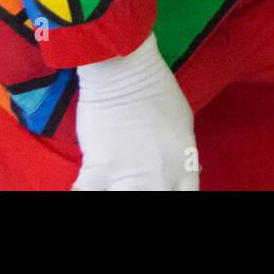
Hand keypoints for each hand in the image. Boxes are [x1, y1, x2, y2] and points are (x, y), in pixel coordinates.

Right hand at [73, 33, 197, 190]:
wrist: (124, 70)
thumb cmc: (157, 89)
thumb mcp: (184, 122)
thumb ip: (183, 154)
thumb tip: (191, 172)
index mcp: (183, 164)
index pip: (187, 197)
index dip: (175, 194)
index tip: (165, 189)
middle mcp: (158, 178)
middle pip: (156, 202)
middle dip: (147, 193)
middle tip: (136, 183)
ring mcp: (127, 178)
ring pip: (121, 201)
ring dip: (117, 192)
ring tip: (114, 182)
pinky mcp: (96, 173)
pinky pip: (84, 195)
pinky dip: (82, 191)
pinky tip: (85, 184)